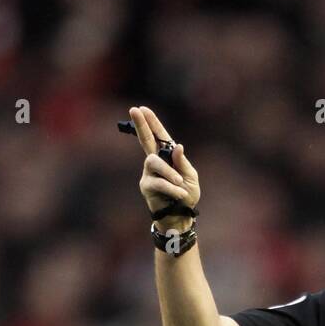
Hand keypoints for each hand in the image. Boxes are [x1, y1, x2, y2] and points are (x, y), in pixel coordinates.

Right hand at [129, 105, 200, 230]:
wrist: (181, 217)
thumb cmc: (186, 196)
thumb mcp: (190, 177)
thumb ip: (182, 162)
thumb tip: (177, 146)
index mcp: (167, 156)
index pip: (159, 136)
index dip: (151, 123)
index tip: (142, 108)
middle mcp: (155, 162)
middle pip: (145, 140)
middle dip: (140, 124)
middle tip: (134, 110)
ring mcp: (149, 174)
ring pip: (154, 162)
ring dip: (169, 173)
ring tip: (180, 184)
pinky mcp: (146, 187)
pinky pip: (158, 182)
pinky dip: (171, 188)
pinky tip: (180, 193)